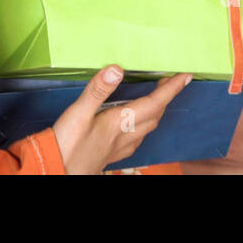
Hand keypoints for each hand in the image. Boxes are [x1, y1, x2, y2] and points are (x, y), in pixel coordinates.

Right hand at [52, 66, 191, 174]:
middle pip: (155, 116)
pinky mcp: (111, 154)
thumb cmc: (66, 146)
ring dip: (156, 111)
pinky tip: (134, 123)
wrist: (57, 173)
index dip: (171, 89)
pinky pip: (136, 138)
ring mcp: (119, 147)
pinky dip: (143, 124)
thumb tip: (117, 69)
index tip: (185, 76)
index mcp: (120, 123)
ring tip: (156, 97)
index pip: (154, 103)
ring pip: (147, 128)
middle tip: (170, 81)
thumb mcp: (78, 113)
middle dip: (165, 98)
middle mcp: (124, 136)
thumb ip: (97, 90)